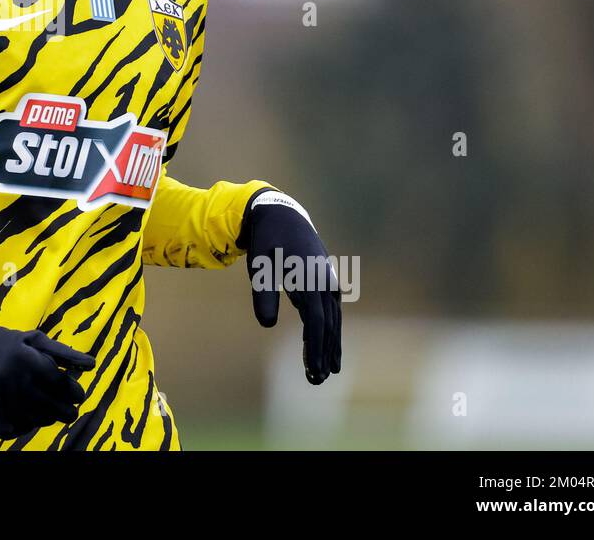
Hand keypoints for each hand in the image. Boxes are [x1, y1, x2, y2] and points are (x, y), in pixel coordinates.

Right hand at [0, 300, 94, 437]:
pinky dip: (27, 425)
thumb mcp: (34, 340)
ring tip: (49, 411)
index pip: (61, 384)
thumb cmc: (6, 344)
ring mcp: (0, 401)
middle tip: (70, 411)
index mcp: (26, 361)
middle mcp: (13, 382)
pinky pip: (17, 429)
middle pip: (52, 406)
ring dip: (48, 418)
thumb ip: (64, 353)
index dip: (74, 392)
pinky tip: (29, 416)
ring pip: (37, 420)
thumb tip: (93, 364)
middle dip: (66, 410)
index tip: (78, 395)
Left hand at [236, 189, 341, 383]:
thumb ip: (263, 294)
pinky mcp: (324, 282)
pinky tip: (322, 348)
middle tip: (317, 380)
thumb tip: (267, 325)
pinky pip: (330, 312)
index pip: (317, 321)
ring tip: (324, 373)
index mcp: (310, 278)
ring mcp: (327, 282)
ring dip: (329, 346)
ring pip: (333, 321)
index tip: (312, 369)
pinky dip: (327, 331)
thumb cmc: (267, 240)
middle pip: (329, 325)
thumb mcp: (260, 264)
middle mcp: (325, 282)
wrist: (281, 214)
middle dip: (324, 353)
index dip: (315, 347)